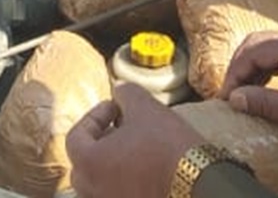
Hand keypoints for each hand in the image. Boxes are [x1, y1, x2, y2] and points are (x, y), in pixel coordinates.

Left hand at [67, 83, 207, 197]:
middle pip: (84, 164)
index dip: (95, 116)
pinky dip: (124, 183)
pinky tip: (145, 171)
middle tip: (121, 128)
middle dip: (100, 142)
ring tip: (134, 151)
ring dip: (110, 165)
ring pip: (99, 184)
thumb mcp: (146, 108)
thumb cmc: (168, 147)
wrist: (201, 186)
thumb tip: (120, 91)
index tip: (115, 108)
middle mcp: (92, 190)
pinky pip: (117, 194)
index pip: (76, 136)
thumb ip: (126, 94)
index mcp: (89, 164)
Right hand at [217, 31, 277, 142]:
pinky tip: (261, 89)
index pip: (253, 51)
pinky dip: (263, 71)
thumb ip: (265, 102)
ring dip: (250, 69)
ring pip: (266, 49)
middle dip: (239, 67)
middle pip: (256, 44)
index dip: (235, 74)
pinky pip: (277, 58)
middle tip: (231, 94)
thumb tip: (233, 99)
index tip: (226, 98)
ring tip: (242, 94)